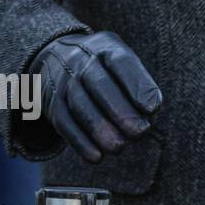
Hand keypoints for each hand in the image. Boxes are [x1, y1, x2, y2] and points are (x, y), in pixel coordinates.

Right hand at [32, 32, 161, 162]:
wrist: (55, 57)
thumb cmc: (104, 66)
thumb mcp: (120, 60)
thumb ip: (137, 82)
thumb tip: (151, 111)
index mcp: (106, 47)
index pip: (122, 62)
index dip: (138, 85)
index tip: (153, 108)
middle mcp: (81, 61)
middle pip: (100, 85)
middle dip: (121, 111)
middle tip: (140, 132)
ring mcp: (63, 82)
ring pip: (80, 106)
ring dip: (100, 130)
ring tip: (119, 148)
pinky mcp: (51, 103)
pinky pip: (64, 123)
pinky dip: (80, 142)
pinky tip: (96, 157)